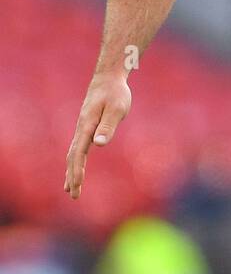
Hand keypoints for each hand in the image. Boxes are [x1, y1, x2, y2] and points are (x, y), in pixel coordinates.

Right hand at [64, 71, 131, 198]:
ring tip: (70, 189)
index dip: (77, 170)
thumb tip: (98, 144)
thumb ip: (108, 126)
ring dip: (71, 172)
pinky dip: (75, 162)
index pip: (79, 153)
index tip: (77, 185)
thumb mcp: (116, 108)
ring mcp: (82, 129)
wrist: (108, 78)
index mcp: (87, 126)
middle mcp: (81, 129)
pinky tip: (75, 170)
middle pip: (73, 157)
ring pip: (73, 154)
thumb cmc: (115, 93)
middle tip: (74, 195)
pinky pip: (78, 149)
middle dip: (72, 176)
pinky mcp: (86, 128)